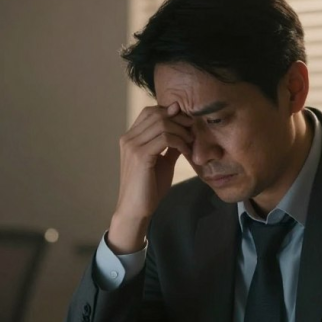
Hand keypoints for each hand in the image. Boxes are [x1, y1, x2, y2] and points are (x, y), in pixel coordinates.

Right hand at [109, 103, 193, 252]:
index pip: (150, 112)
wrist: (136, 209)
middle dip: (179, 120)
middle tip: (193, 132)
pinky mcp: (140, 156)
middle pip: (157, 114)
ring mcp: (133, 146)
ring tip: (190, 143)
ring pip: (162, 123)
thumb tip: (184, 131)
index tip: (187, 125)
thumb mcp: (162, 162)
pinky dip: (180, 142)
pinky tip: (186, 151)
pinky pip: (166, 138)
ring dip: (181, 131)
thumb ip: (170, 146)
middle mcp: (128, 138)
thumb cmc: (148, 188)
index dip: (170, 113)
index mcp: (130, 138)